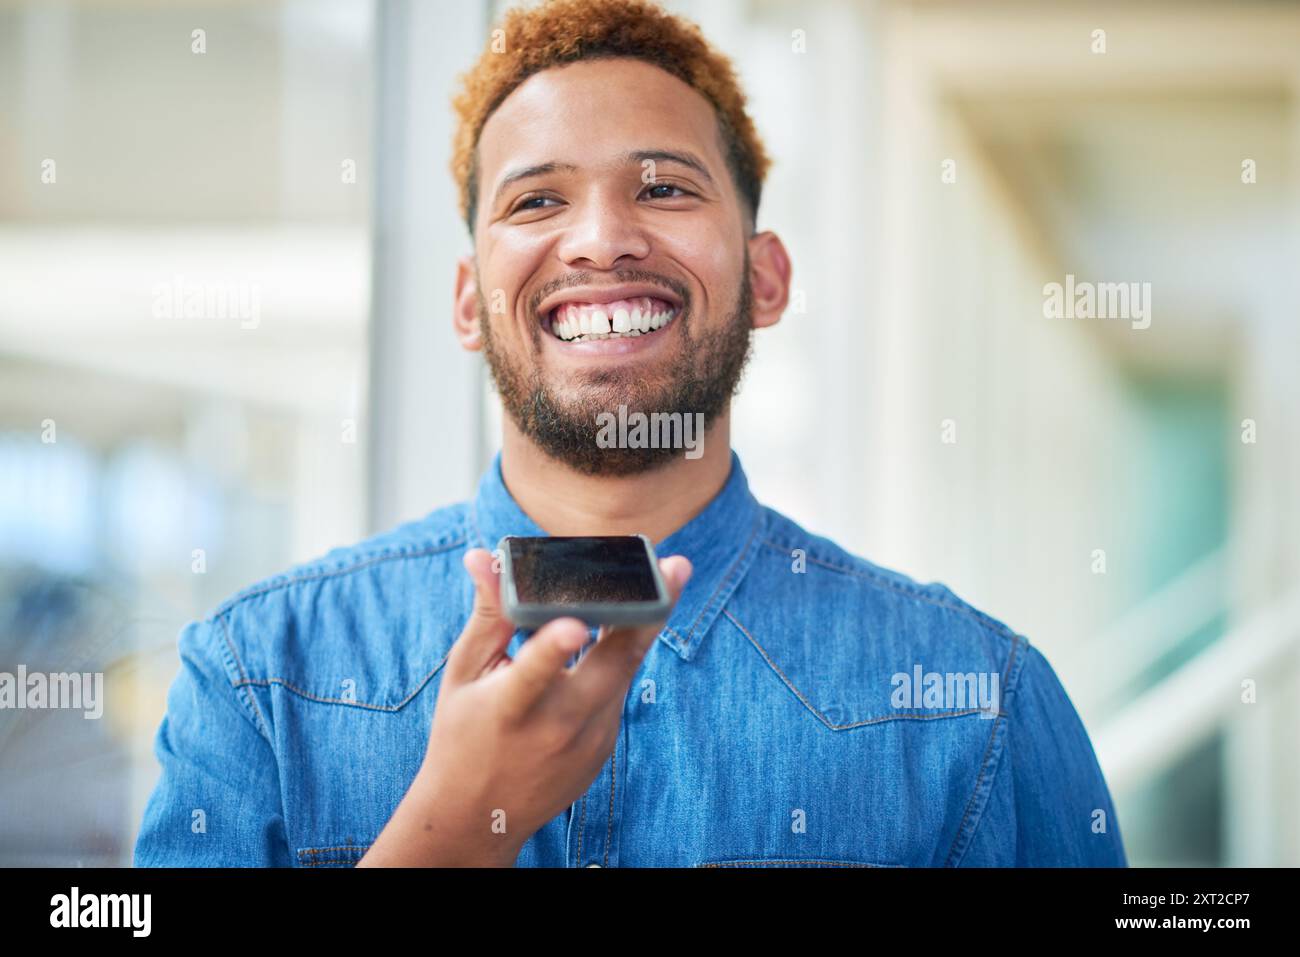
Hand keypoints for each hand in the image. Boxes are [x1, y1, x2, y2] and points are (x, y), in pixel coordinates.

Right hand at [358, 546, 690, 865]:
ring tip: (668, 573)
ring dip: (643, 621)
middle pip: (614, 663)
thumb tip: (484, 557)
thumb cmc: (463, 734)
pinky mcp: (606, 743)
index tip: (573, 624)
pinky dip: (617, 654)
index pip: (535, 675)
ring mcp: (590, 739)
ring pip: (624, 668)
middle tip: (678, 566)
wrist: (482, 816)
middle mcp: (558, 726)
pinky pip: (617, 686)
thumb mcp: (465, 674)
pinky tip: (621, 620)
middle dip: (650, 612)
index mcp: (512, 708)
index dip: (552, 649)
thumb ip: (489, 616)